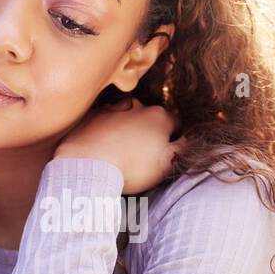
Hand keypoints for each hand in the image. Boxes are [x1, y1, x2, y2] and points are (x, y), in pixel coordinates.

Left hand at [54, 96, 184, 193]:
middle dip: (150, 132)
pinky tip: (103, 145)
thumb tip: (188, 139)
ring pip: (128, 116)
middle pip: (151, 118)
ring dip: (129, 128)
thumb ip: (181, 148)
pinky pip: (105, 120)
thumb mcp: (166, 162)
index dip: (174, 139)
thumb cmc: (131, 167)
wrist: (87, 165)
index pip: (176, 124)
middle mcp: (138, 106)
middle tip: (143, 155)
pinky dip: (107, 129)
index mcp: (160, 117)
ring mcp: (113, 109)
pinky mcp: (92, 116)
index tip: (166, 153)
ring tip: (122, 150)